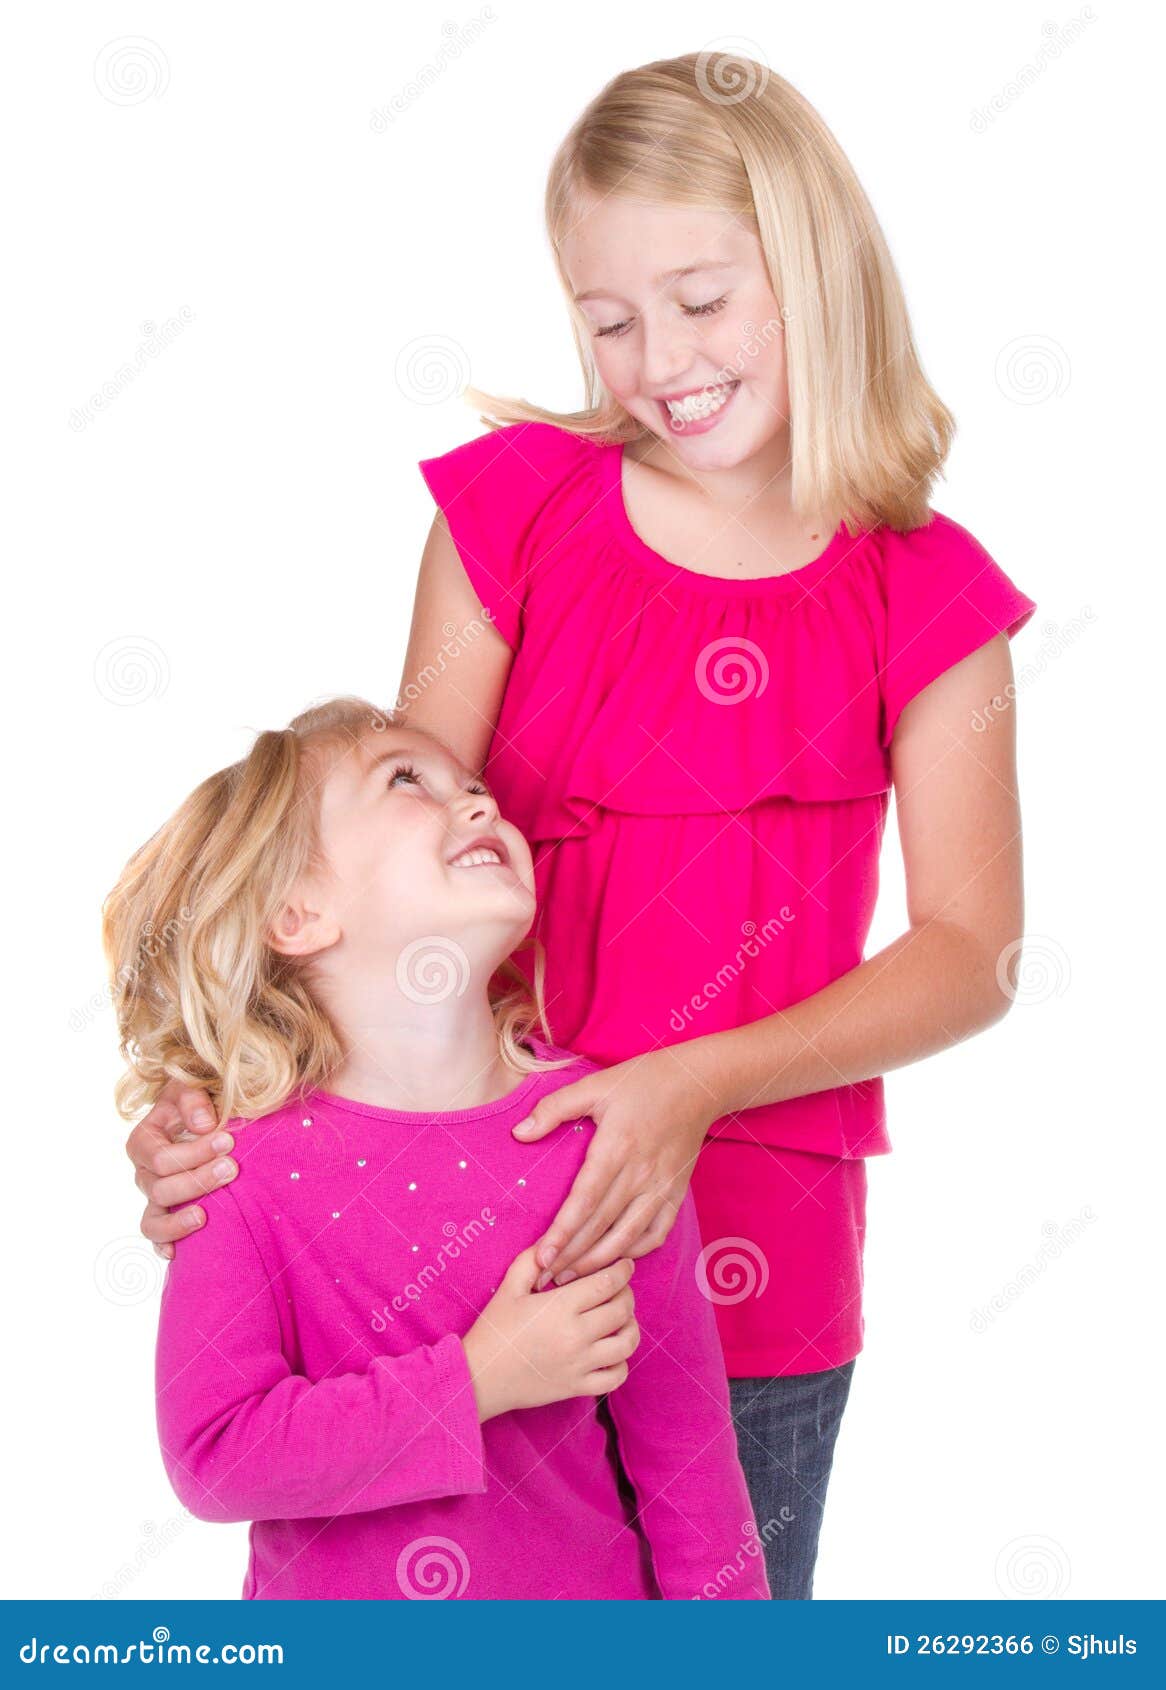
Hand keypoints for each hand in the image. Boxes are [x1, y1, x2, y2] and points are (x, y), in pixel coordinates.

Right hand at [127, 1079, 238, 1259]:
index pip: (160, 1157)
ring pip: (153, 1219)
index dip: (193, 1152)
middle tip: (231, 1168)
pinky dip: (164, 1244)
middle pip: (161, 1188)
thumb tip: (204, 1125)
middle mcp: (143, 1172)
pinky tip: (177, 1253)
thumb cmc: (197, 1102)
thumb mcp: (190, 1088)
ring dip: (179, 1219)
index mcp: (144, 1140)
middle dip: (197, 1180)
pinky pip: (156, 1237)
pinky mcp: (165, 1214)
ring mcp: (152, 1196)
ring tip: (206, 1215)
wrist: (204, 1116)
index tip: (227, 1140)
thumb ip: (193, 1100)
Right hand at [461, 1248, 638, 1420]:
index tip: (625, 1265)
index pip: (607, 1283)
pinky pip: (616, 1377)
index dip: (622, 1271)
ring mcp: (579, 1364)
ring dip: (631, 1327)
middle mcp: (575, 1335)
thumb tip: (554, 1240)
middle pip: (622, 1310)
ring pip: (626, 1343)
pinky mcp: (577, 1387)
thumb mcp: (509, 1287)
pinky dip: (622, 1363)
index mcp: (560, 1307)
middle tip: (620, 1288)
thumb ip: (532, 1260)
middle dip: (627, 1294)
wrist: (479, 1377)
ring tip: (621, 1319)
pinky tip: (612, 1352)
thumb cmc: (493, 1329)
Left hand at [511, 1048, 720, 1286]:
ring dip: (598, 1262)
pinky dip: (634, 1251)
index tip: (541, 1257)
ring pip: (627, 1238)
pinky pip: (655, 1234)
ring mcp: (661, 1187)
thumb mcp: (594, 1085)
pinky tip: (612, 1258)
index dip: (562, 1233)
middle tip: (545, 1280)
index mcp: (616, 1147)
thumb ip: (554, 1108)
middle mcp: (640, 1174)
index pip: (584, 1202)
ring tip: (570, 1278)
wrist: (697, 1084)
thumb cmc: (641, 1082)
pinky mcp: (676, 1194)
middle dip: (571, 1258)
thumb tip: (519, 1134)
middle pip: (601, 1227)